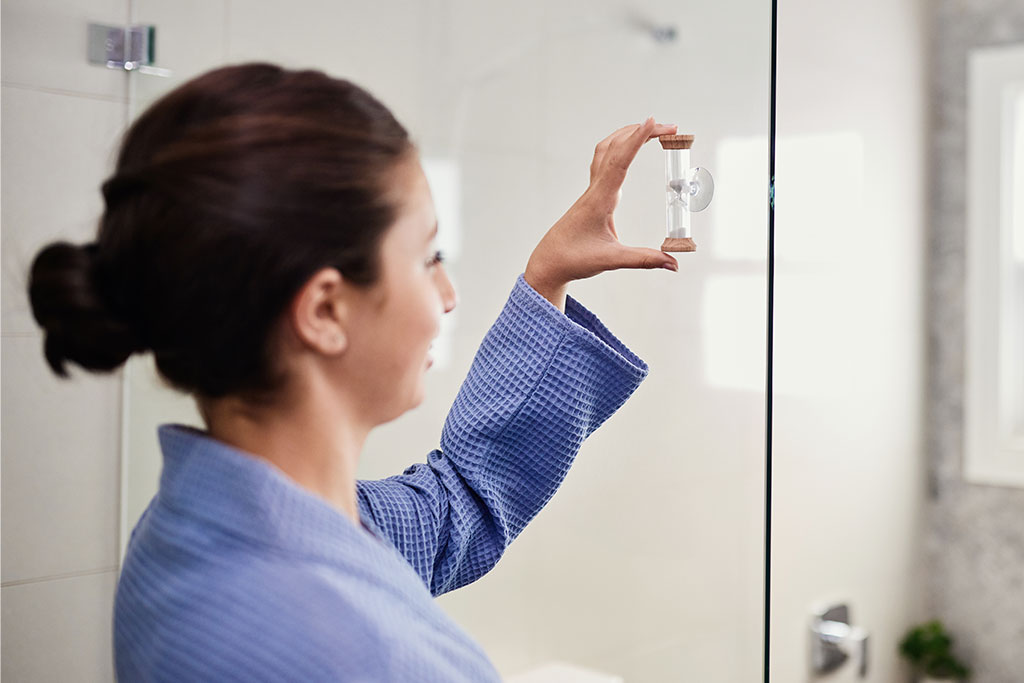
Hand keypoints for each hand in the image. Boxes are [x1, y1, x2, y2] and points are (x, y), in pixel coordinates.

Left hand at [525, 117, 679, 310]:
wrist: (548, 262)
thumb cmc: (574, 259)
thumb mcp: (612, 260)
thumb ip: (644, 260)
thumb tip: (673, 264)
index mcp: (599, 200)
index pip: (620, 162)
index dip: (637, 140)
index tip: (652, 121)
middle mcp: (595, 189)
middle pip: (616, 147)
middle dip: (642, 132)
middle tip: (670, 128)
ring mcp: (591, 189)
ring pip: (607, 149)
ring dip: (629, 134)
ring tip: (653, 129)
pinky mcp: (591, 194)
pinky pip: (604, 160)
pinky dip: (619, 147)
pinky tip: (629, 149)